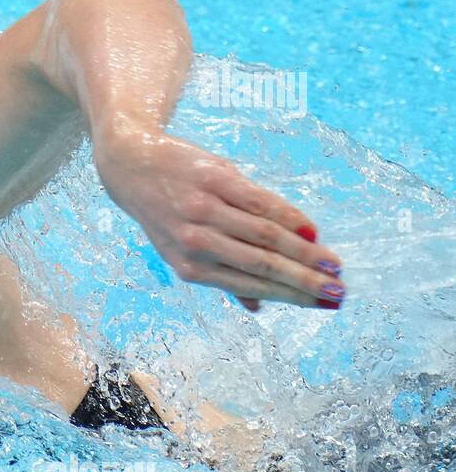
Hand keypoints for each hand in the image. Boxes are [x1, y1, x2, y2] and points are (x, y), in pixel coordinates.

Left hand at [94, 130, 345, 309]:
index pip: (251, 285)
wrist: (131, 165)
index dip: (291, 296)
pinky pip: (259, 201)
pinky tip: (311, 230)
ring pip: (265, 235)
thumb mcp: (180, 251)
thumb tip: (259, 306)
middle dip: (305, 281)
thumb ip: (219, 276)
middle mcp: (194, 242)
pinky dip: (288, 216)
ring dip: (305, 252)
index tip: (324, 304)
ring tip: (334, 263)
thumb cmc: (165, 214)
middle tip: (340, 290)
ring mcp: (203, 209)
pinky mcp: (213, 179)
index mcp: (189, 268)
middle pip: (262, 265)